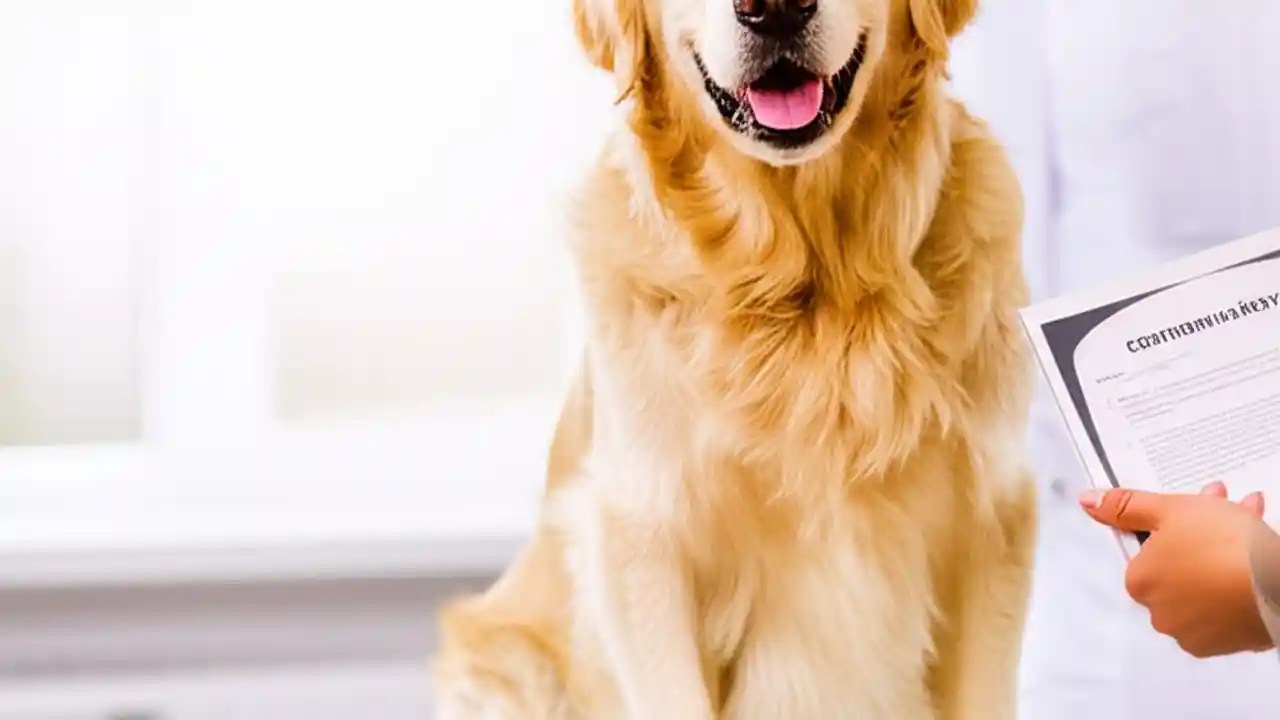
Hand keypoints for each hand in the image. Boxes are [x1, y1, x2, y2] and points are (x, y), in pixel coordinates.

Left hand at [1079, 482, 1274, 657]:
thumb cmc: (1227, 548)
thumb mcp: (1168, 510)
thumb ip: (1125, 506)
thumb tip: (1089, 502)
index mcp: (1140, 582)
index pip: (1147, 551)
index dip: (1172, 526)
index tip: (1194, 512)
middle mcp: (1161, 613)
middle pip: (1177, 565)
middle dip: (1201, 534)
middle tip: (1226, 511)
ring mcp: (1195, 631)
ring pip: (1205, 583)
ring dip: (1223, 554)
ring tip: (1249, 525)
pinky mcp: (1227, 642)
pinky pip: (1227, 606)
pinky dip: (1239, 582)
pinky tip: (1257, 560)